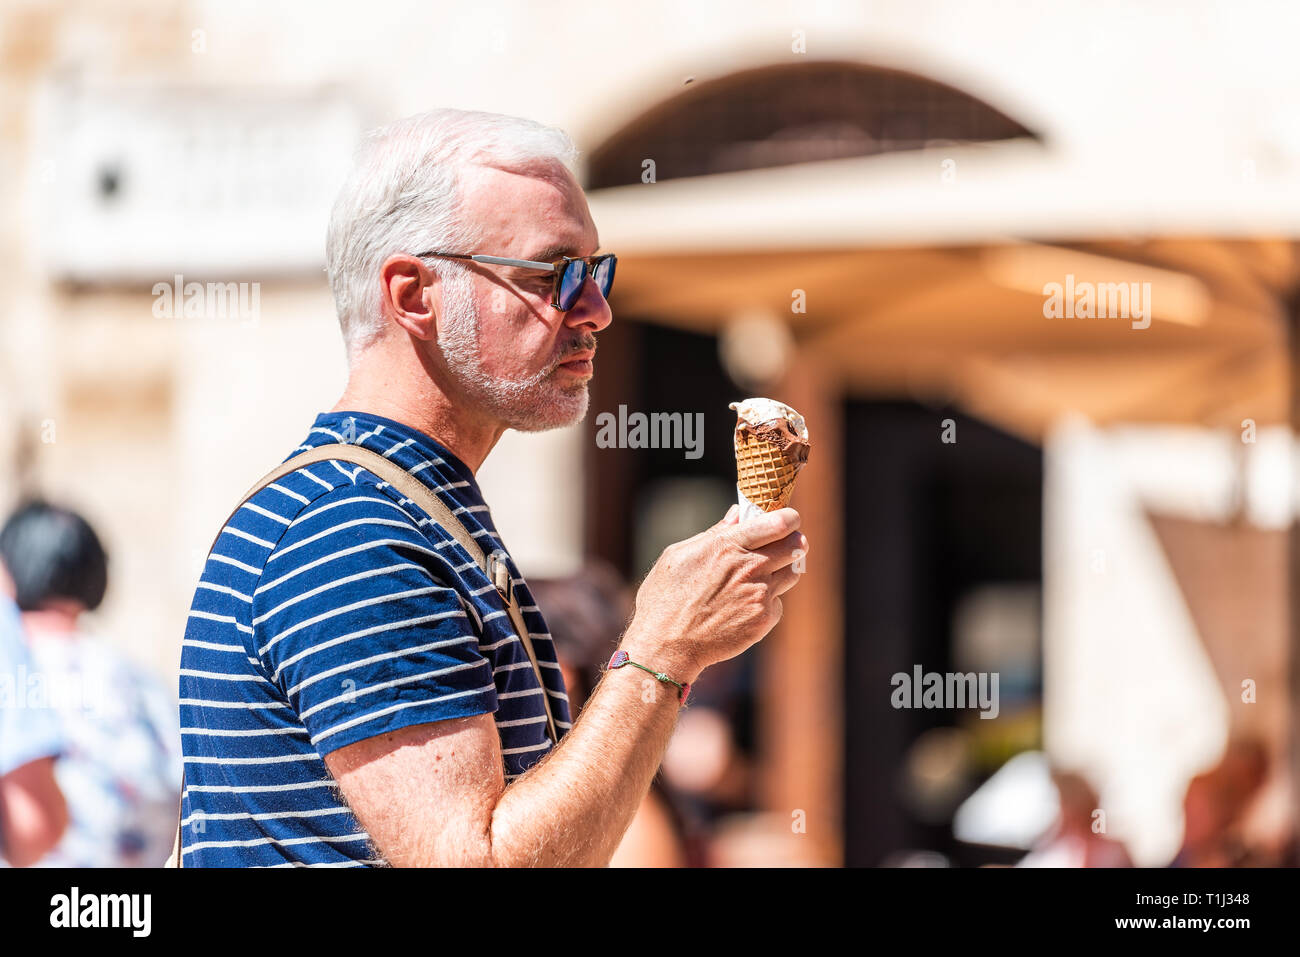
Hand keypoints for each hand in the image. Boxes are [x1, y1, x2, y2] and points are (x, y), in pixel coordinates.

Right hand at [621, 504, 808, 683]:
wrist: (667, 646)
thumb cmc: (665, 597)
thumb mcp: (679, 555)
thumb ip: (714, 533)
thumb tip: (736, 514)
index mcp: (727, 546)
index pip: (776, 523)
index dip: (788, 518)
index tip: (789, 518)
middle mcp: (749, 568)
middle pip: (794, 545)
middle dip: (794, 540)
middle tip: (788, 542)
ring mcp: (759, 594)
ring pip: (791, 573)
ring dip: (783, 569)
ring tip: (762, 574)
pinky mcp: (764, 619)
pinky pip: (778, 602)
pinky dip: (767, 600)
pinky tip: (745, 605)